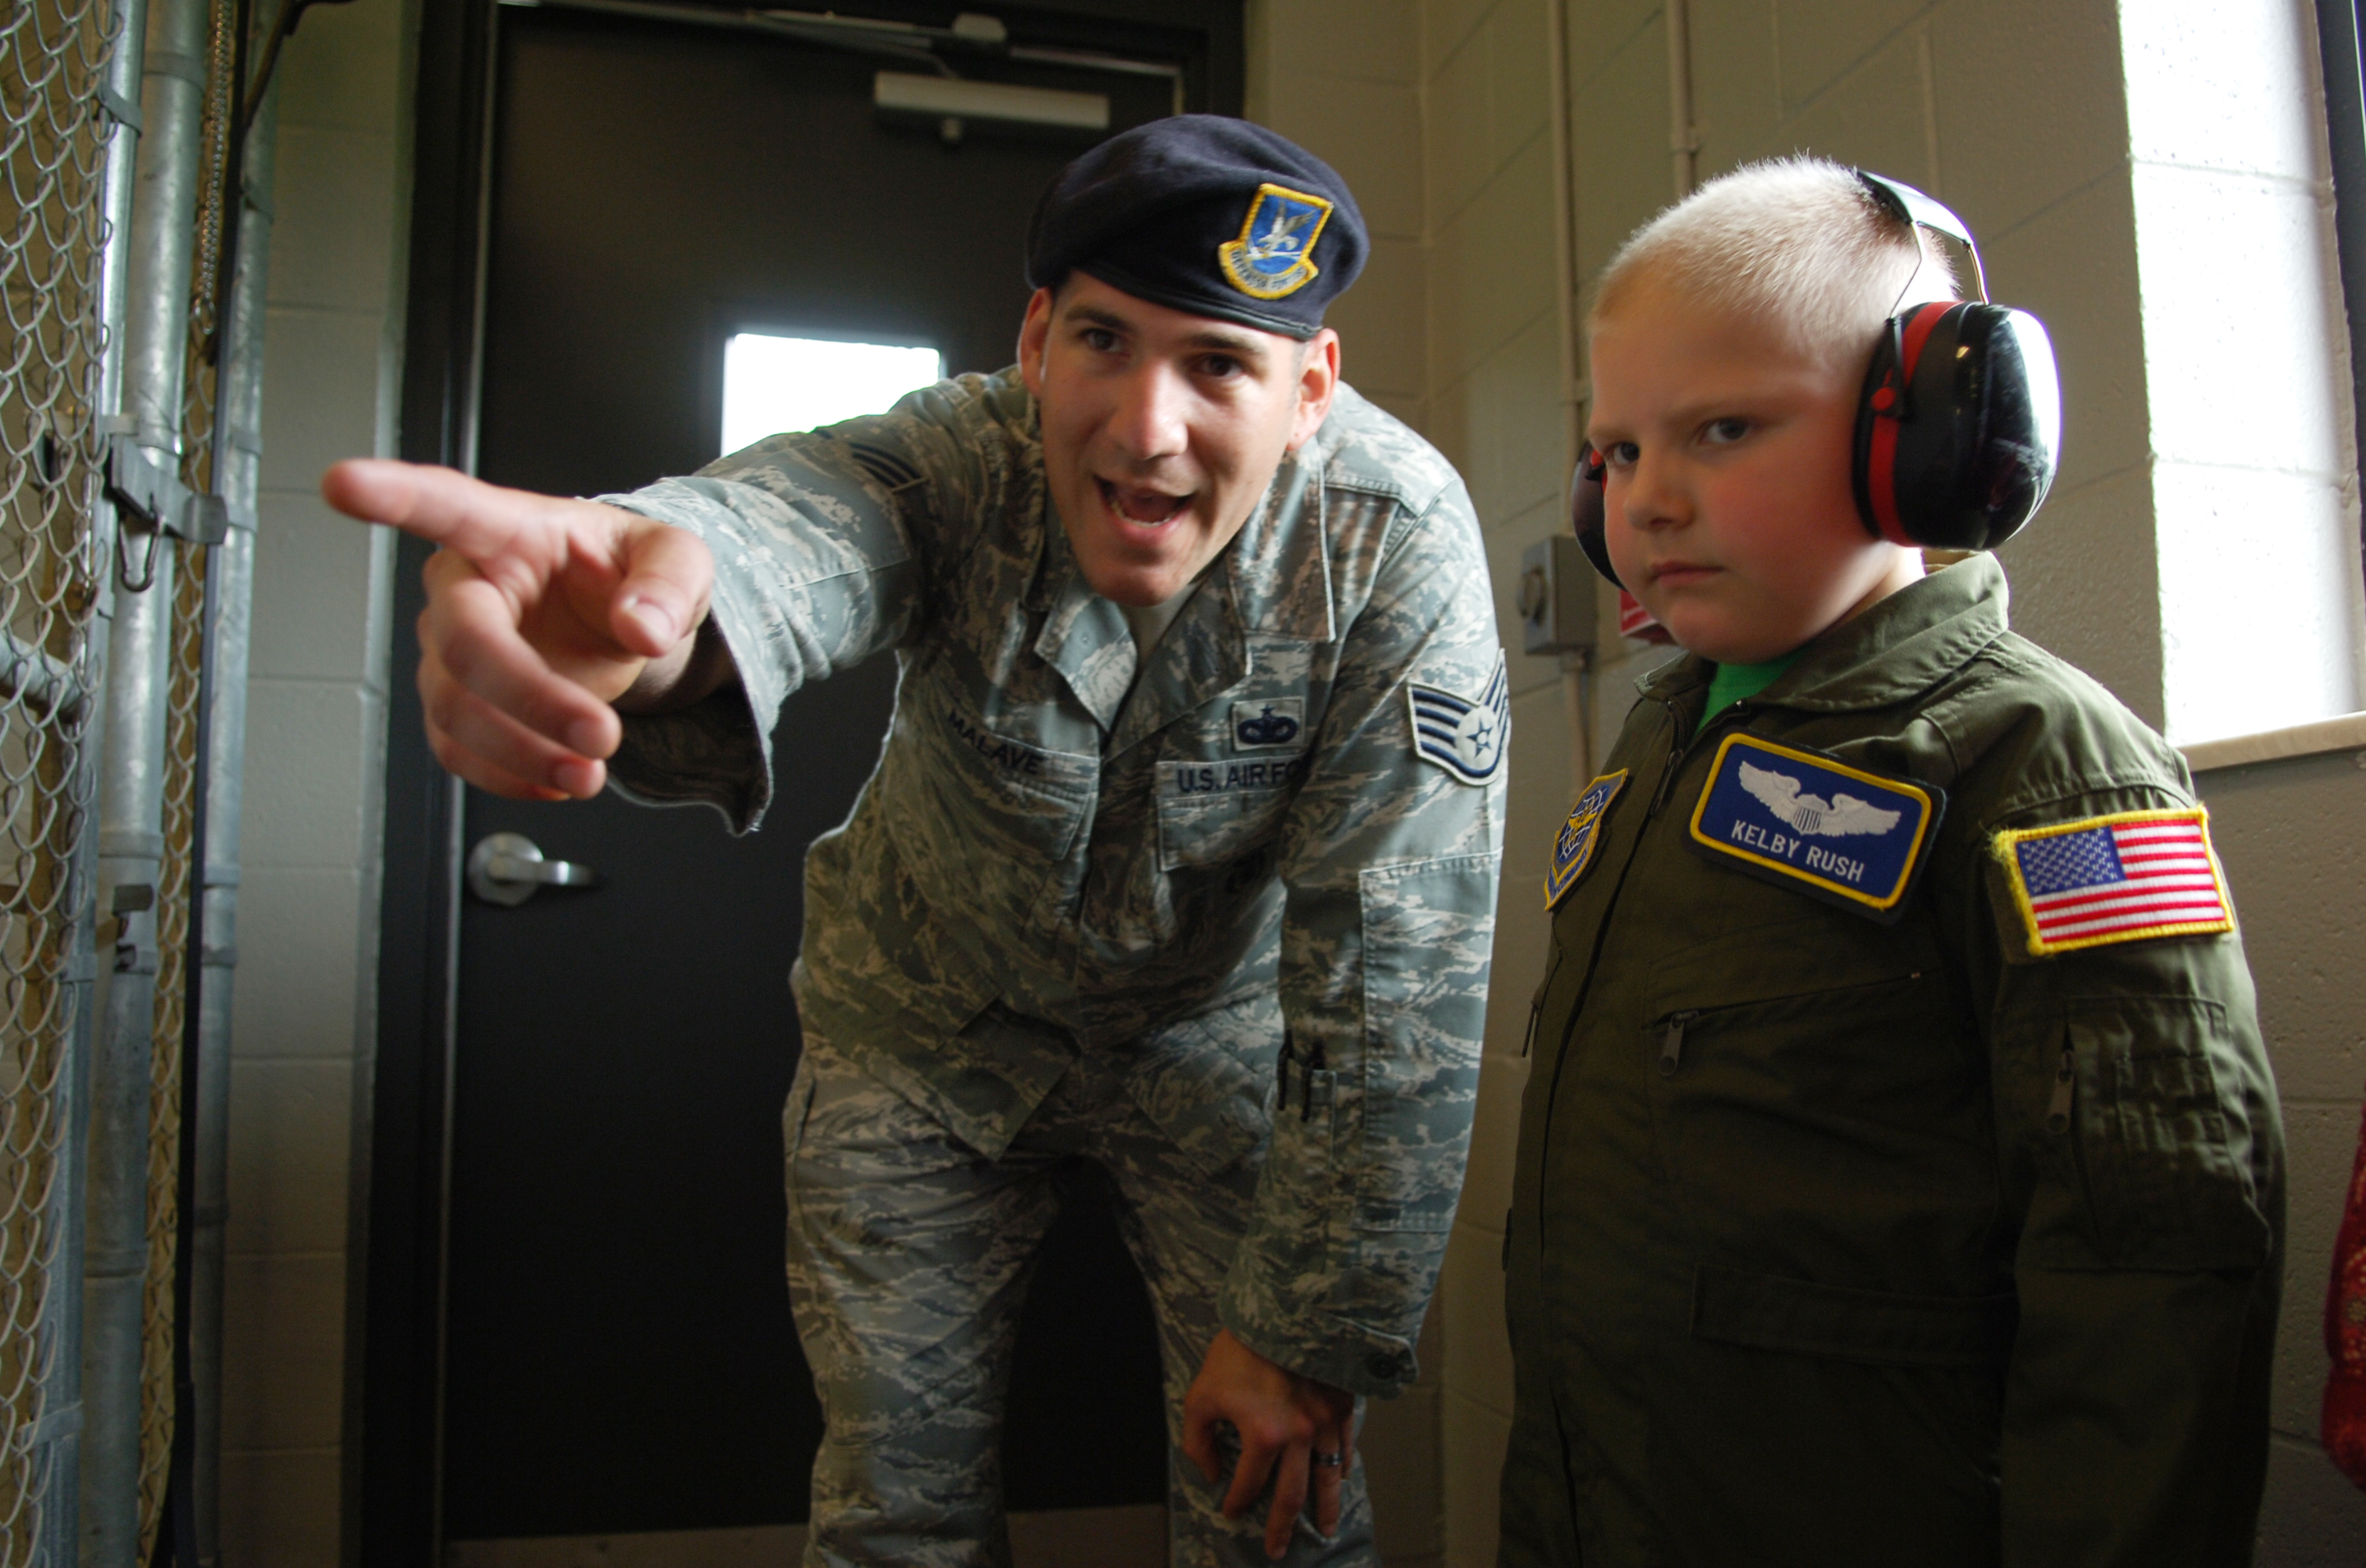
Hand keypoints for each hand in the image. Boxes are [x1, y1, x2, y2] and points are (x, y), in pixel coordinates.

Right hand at [321, 458, 720, 799]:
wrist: (618, 621)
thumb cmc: (629, 572)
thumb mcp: (675, 559)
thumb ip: (667, 583)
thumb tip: (643, 627)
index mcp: (508, 530)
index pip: (445, 505)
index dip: (392, 495)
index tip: (342, 482)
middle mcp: (464, 587)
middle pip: (465, 646)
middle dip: (531, 700)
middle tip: (601, 736)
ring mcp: (450, 650)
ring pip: (456, 711)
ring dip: (524, 754)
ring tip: (588, 774)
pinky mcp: (456, 704)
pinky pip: (458, 752)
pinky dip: (509, 777)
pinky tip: (556, 779)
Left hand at [1181, 1328, 1355, 1559]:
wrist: (1281, 1307)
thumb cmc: (1238, 1348)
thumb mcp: (1201, 1394)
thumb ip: (1198, 1440)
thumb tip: (1212, 1471)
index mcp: (1263, 1435)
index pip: (1247, 1485)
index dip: (1236, 1502)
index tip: (1231, 1511)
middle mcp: (1299, 1436)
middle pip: (1291, 1496)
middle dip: (1282, 1527)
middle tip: (1278, 1550)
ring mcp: (1325, 1422)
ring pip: (1327, 1478)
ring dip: (1325, 1509)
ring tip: (1325, 1531)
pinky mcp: (1341, 1405)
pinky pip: (1345, 1447)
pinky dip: (1342, 1467)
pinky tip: (1340, 1479)